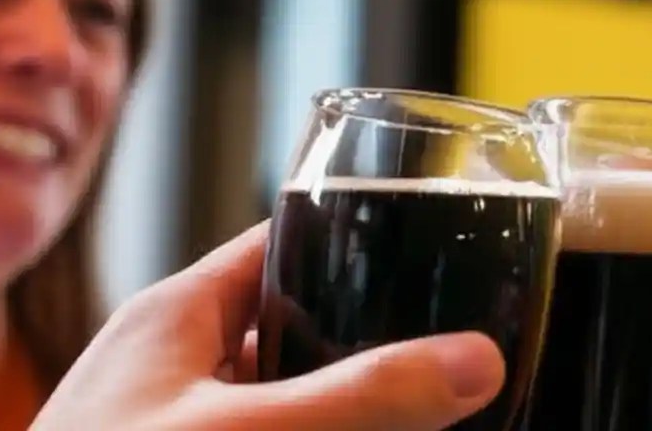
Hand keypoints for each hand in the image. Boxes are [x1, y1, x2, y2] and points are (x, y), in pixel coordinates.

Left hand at [32, 223, 504, 430]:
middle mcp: (176, 366)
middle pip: (298, 327)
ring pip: (288, 396)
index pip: (284, 242)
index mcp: (179, 315)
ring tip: (420, 411)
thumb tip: (474, 362)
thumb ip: (361, 396)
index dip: (357, 239)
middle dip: (369, 344)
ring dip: (346, 407)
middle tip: (442, 356)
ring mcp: (180, 424)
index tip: (431, 252)